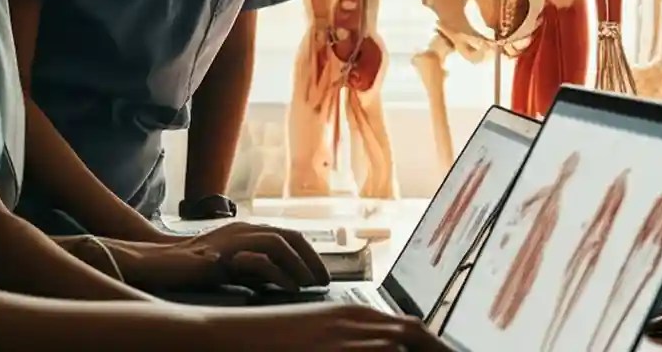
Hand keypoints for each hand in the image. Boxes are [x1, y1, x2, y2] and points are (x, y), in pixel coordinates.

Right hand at [111, 222, 329, 290]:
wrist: (157, 262)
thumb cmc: (195, 267)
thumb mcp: (233, 266)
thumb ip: (257, 268)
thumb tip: (287, 281)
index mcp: (249, 229)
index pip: (290, 235)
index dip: (309, 253)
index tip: (322, 274)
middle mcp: (244, 229)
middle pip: (291, 236)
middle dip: (312, 258)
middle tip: (324, 280)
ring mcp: (233, 240)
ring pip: (279, 243)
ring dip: (300, 265)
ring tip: (311, 284)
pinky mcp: (221, 256)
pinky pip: (258, 260)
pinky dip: (278, 273)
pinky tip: (288, 288)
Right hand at [204, 305, 452, 351]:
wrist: (225, 333)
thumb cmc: (269, 337)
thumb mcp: (319, 330)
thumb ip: (352, 338)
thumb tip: (387, 344)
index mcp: (352, 313)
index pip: (410, 328)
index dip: (434, 343)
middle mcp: (351, 322)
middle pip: (412, 335)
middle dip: (436, 349)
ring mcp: (339, 340)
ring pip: (394, 347)